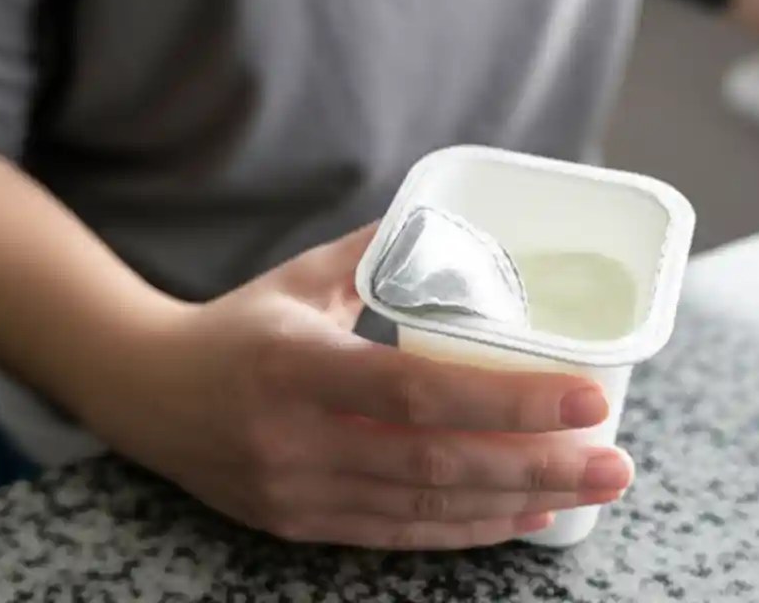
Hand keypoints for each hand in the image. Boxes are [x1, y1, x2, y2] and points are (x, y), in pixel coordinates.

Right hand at [77, 223, 633, 549]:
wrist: (143, 394)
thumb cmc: (233, 328)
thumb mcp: (300, 279)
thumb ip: (381, 251)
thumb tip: (458, 224)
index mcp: (299, 365)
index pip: (418, 391)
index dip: (508, 401)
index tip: (585, 398)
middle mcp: (298, 437)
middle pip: (436, 463)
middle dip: (537, 466)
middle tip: (615, 461)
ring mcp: (297, 491)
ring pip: (424, 508)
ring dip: (516, 502)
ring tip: (588, 489)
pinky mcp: (299, 524)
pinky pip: (397, 534)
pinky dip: (467, 530)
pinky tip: (522, 515)